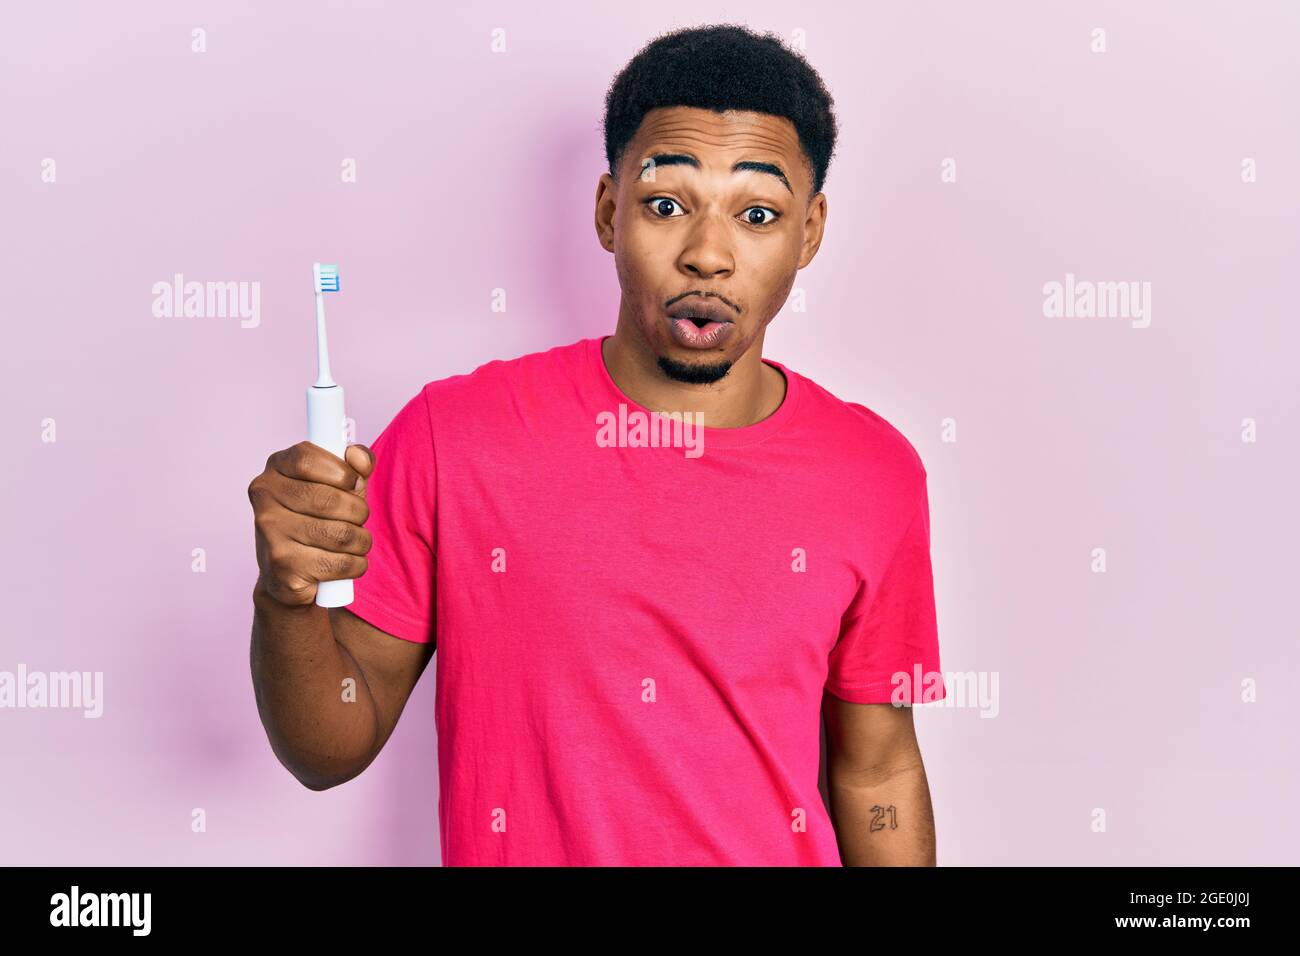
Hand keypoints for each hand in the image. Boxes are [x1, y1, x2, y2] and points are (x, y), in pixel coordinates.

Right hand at [248, 442, 375, 606]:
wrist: (287, 575)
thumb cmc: (317, 520)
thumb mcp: (337, 485)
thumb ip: (354, 465)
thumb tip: (360, 458)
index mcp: (276, 468)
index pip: (306, 459)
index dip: (342, 472)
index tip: (354, 484)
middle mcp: (265, 498)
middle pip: (329, 499)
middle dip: (359, 511)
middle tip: (360, 518)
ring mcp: (270, 533)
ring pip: (340, 534)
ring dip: (361, 541)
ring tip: (357, 542)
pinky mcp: (283, 567)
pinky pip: (340, 563)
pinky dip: (356, 565)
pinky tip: (349, 563)